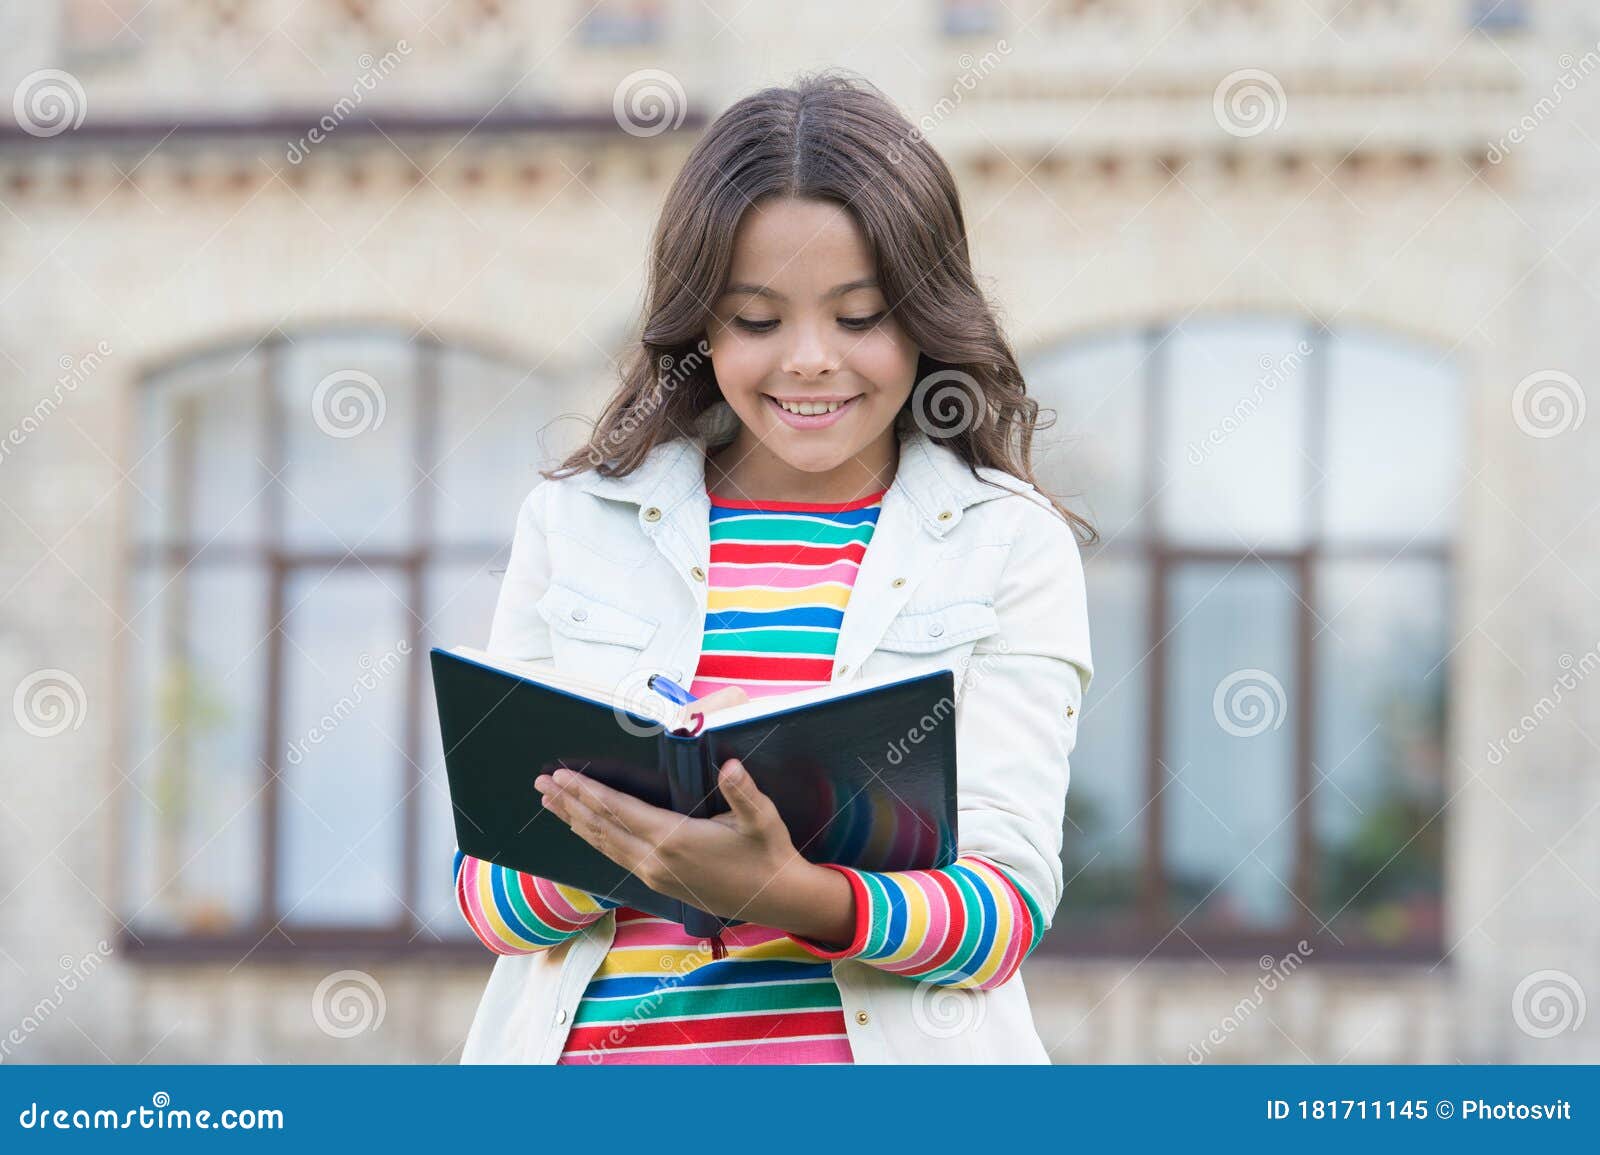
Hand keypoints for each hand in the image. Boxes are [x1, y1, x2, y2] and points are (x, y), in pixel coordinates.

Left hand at [536, 755, 805, 924]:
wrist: (774, 898)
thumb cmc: (767, 853)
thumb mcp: (762, 818)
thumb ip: (743, 791)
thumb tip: (729, 767)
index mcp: (675, 840)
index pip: (619, 811)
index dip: (588, 792)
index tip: (562, 776)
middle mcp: (656, 860)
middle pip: (601, 828)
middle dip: (569, 803)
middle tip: (541, 783)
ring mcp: (654, 875)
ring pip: (604, 844)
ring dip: (575, 821)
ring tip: (550, 802)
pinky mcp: (657, 883)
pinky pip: (615, 856)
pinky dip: (594, 838)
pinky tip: (585, 828)